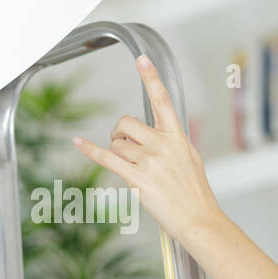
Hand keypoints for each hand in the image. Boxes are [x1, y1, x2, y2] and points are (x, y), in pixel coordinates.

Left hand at [72, 55, 222, 245]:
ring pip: (117, 143)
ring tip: (131, 167)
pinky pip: (107, 158)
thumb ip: (173, 142)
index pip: (162, 100)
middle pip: (127, 123)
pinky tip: (78, 143)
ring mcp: (150, 160)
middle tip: (124, 147)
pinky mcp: (138, 178)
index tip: (141, 59)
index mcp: (177, 136)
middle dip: (119, 133)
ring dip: (117, 152)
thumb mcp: (190, 159)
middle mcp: (163, 144)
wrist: (199, 219)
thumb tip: (157, 133)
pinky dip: (90, 150)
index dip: (151, 78)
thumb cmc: (195, 194)